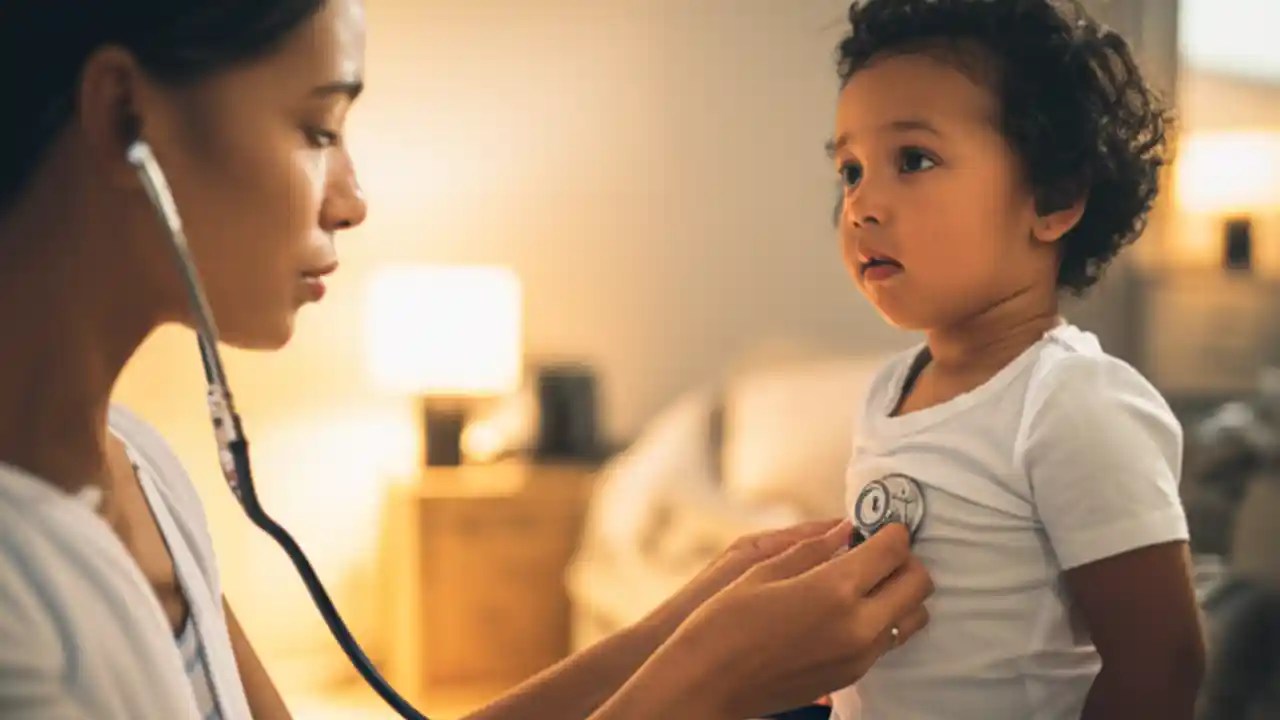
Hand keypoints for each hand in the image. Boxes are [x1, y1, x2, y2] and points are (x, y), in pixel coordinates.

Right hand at [656, 521, 931, 718]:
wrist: (705, 685)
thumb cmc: (722, 623)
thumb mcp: (761, 570)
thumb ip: (812, 548)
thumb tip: (845, 530)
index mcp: (834, 590)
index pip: (893, 551)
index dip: (892, 531)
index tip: (883, 524)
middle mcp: (857, 625)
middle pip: (918, 584)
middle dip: (905, 560)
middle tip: (880, 550)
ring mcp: (858, 656)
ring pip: (913, 618)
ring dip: (900, 592)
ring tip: (868, 580)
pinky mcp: (850, 675)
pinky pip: (889, 642)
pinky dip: (885, 619)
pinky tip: (851, 609)